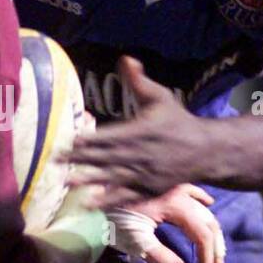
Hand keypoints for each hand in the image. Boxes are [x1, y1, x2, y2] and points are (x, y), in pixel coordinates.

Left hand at [67, 57, 207, 205]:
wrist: (206, 151)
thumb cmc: (177, 121)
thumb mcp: (160, 97)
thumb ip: (139, 81)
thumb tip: (125, 59)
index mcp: (143, 131)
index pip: (112, 136)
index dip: (91, 139)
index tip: (71, 139)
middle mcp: (143, 154)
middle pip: (107, 157)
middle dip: (81, 159)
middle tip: (56, 161)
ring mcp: (146, 175)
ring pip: (113, 178)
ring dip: (89, 181)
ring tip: (67, 183)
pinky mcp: (150, 190)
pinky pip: (127, 196)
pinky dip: (109, 200)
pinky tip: (90, 204)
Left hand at [109, 184, 224, 262]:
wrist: (95, 196)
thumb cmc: (113, 218)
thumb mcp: (134, 241)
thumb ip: (159, 256)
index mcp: (176, 205)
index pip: (202, 235)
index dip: (206, 259)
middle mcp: (181, 192)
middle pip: (209, 224)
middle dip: (215, 251)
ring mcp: (175, 187)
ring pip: (205, 211)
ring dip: (213, 234)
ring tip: (215, 254)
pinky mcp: (166, 186)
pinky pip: (193, 191)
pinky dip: (203, 202)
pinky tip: (209, 205)